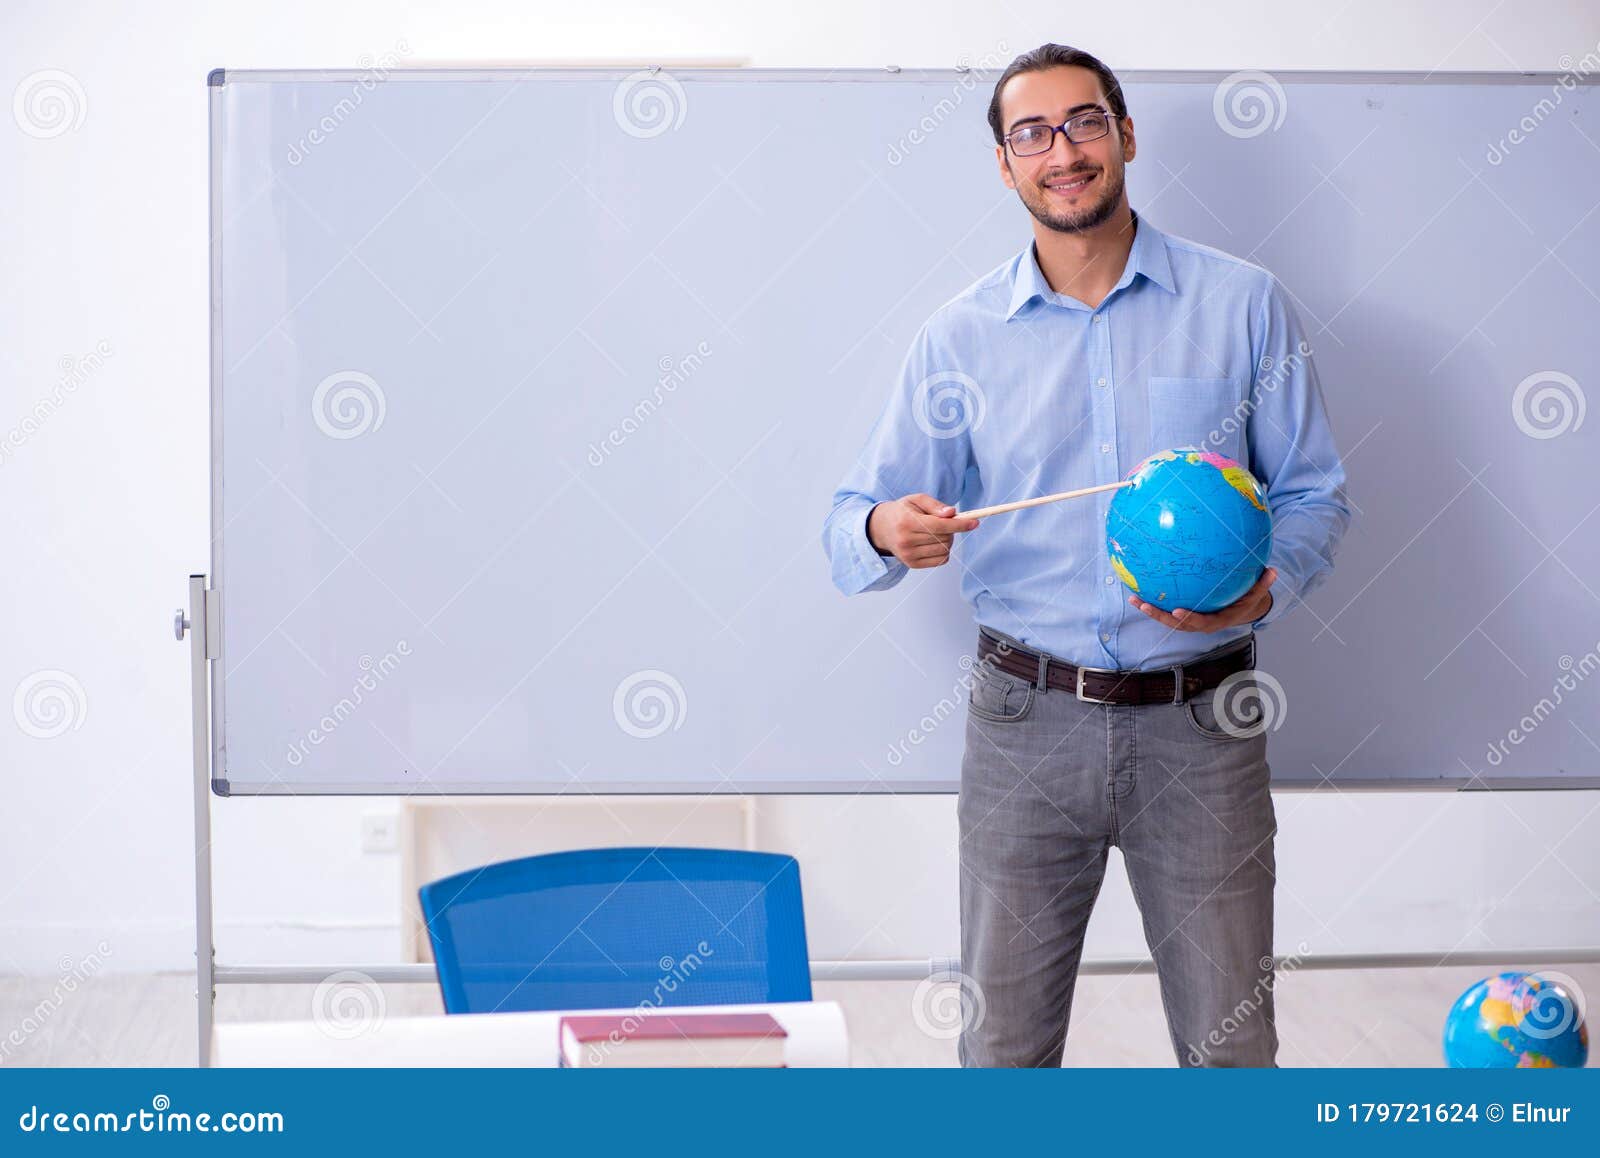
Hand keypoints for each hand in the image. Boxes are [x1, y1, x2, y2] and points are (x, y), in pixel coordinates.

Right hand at [867, 494, 979, 569]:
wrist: (881, 528)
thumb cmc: (902, 512)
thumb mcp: (916, 500)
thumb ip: (935, 505)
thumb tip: (952, 513)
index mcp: (907, 522)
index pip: (940, 526)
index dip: (960, 524)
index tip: (975, 523)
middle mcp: (906, 540)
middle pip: (945, 538)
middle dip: (952, 530)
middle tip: (945, 522)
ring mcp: (908, 555)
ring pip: (944, 550)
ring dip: (948, 541)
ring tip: (937, 533)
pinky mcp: (911, 564)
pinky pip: (940, 560)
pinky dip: (943, 551)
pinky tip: (934, 543)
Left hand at [1129, 568, 1276, 632]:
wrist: (1240, 610)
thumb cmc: (1247, 600)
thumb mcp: (1256, 593)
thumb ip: (1263, 584)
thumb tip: (1273, 571)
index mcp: (1216, 620)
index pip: (1201, 623)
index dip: (1188, 619)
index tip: (1177, 611)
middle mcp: (1200, 623)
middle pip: (1177, 623)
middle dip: (1159, 616)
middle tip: (1145, 605)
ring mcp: (1190, 619)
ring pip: (1167, 618)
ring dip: (1150, 610)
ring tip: (1134, 598)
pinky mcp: (1183, 613)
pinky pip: (1167, 608)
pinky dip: (1154, 601)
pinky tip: (1139, 589)